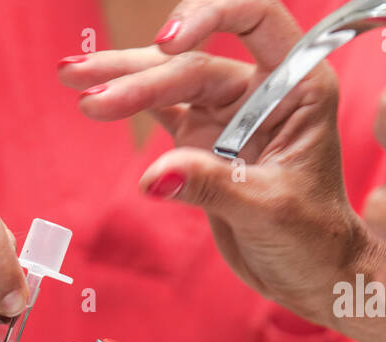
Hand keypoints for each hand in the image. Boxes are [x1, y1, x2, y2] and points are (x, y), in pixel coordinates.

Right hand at [57, 0, 385, 323]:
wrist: (311, 272)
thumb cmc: (313, 237)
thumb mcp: (268, 210)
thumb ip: (212, 186)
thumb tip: (156, 176)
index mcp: (297, 87)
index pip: (256, 18)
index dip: (212, 16)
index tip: (168, 44)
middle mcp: (261, 90)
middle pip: (193, 62)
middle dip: (140, 75)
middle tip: (93, 97)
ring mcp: (228, 113)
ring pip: (169, 81)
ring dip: (121, 78)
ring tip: (72, 76)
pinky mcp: (202, 139)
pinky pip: (160, 110)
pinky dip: (127, 104)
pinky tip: (91, 95)